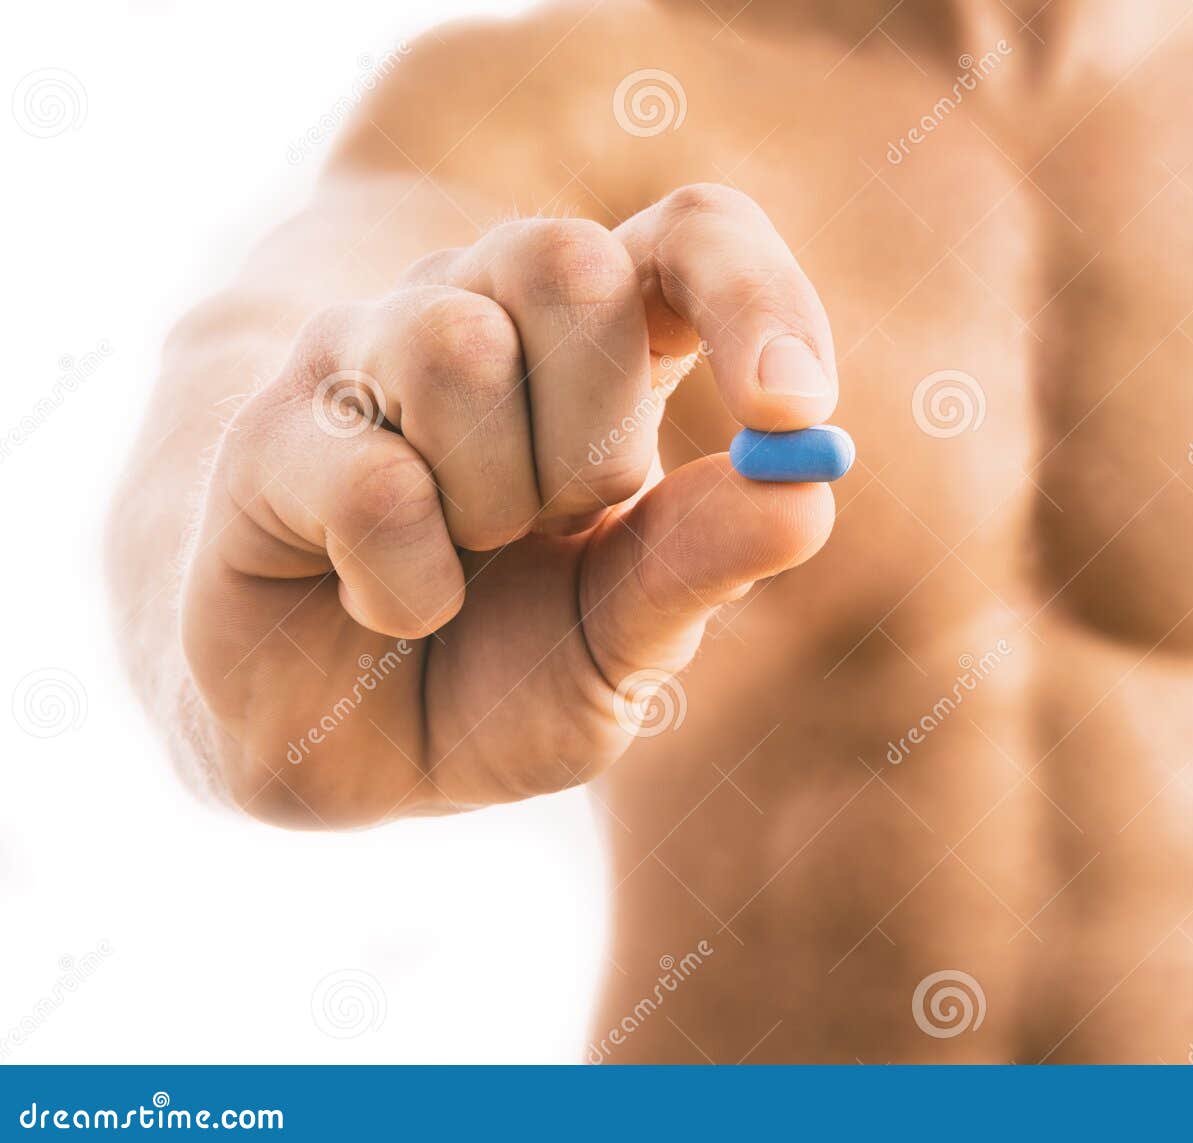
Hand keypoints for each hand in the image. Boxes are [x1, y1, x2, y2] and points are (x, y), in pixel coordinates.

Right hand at [179, 184, 838, 826]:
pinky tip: (394, 608)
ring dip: (493, 505)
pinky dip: (412, 590)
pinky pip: (376, 484)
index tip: (794, 408)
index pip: (693, 234)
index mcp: (599, 349)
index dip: (754, 297)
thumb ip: (702, 562)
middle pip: (569, 260)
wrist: (350, 744)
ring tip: (468, 565)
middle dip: (595, 436)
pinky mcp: (271, 434)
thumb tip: (807, 492)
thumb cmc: (502, 669)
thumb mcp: (622, 637)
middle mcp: (479, 312)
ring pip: (457, 347)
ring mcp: (364, 355)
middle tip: (559, 526)